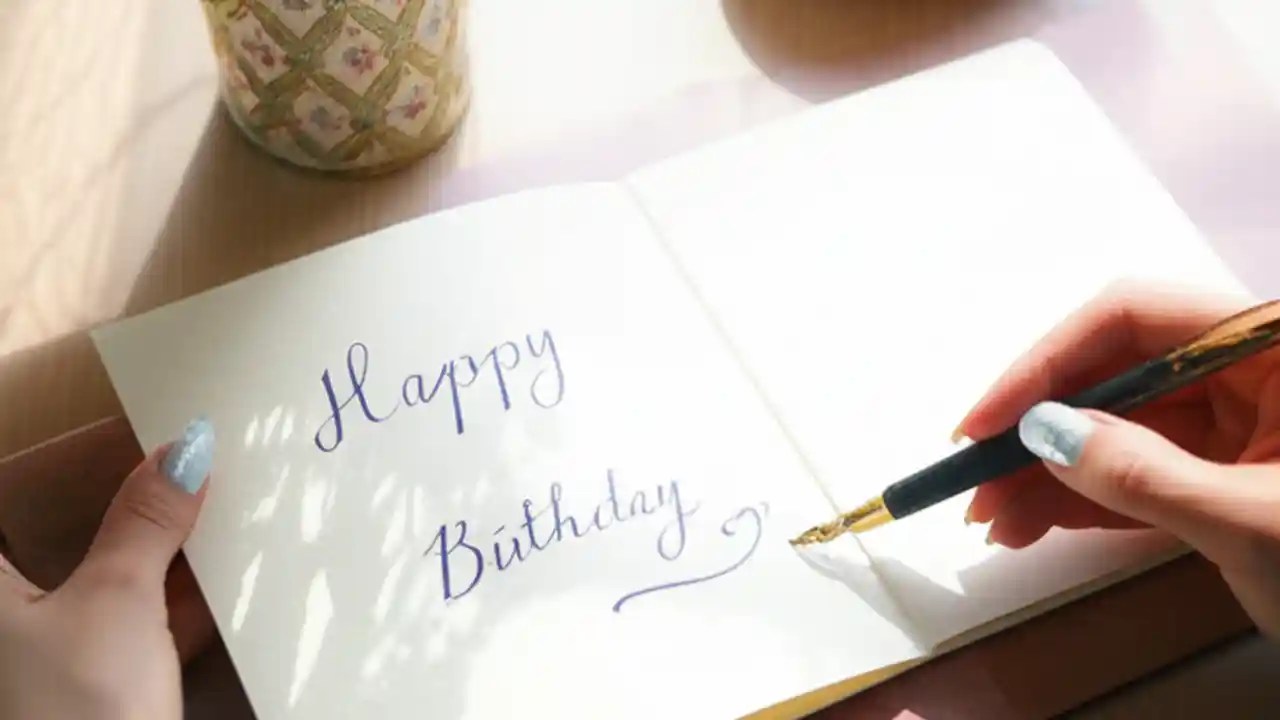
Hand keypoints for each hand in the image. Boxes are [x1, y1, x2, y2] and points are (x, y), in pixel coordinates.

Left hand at [0, 419, 214, 718]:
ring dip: (160, 538)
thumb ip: (147, 520)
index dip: (70, 451)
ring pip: (107, 566)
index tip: (134, 424)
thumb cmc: (73, 716)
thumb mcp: (116, 600)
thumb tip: (183, 450)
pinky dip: (175, 590)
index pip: (17, 486)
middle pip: (67, 523)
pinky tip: (224, 571)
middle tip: (184, 451)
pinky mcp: (97, 675)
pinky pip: (137, 611)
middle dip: (129, 489)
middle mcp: (12, 607)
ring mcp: (53, 643)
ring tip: (215, 496)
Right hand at [956, 281, 1279, 637]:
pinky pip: (1144, 476)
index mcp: (1276, 345)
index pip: (1136, 318)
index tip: (987, 421)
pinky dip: (1088, 501)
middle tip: (974, 480)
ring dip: (1050, 474)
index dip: (1048, 362)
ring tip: (992, 519)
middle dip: (1039, 431)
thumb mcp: (1254, 523)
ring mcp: (1245, 431)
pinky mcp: (1233, 482)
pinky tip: (1033, 523)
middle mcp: (1255, 373)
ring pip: (1122, 432)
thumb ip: (1143, 475)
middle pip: (1118, 376)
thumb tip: (1042, 435)